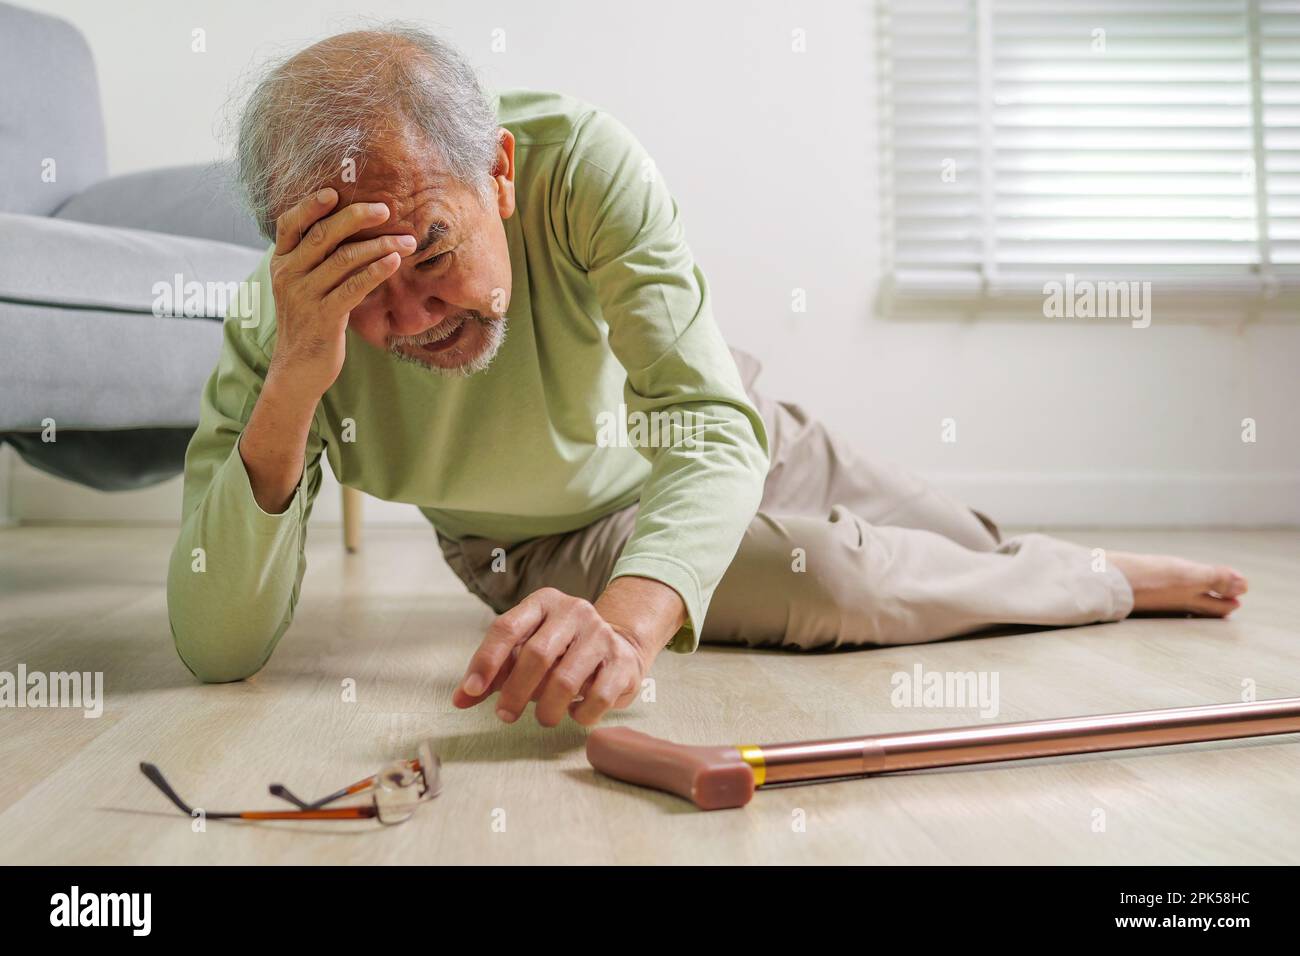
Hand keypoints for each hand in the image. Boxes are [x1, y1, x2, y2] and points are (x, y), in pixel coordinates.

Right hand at [266, 188, 415, 399]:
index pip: (290, 223)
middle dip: (356, 217)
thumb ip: (315, 259)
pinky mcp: (324, 317)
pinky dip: (376, 271)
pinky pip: (353, 287)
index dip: (310, 205)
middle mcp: (288, 275)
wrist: (298, 369)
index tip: (335, 192)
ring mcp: (304, 296)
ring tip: (406, 240)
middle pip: (323, 236)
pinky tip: (394, 261)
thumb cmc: (308, 322)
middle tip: (386, 209)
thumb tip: (349, 228)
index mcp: (281, 262)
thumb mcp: (302, 286)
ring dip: (379, 245)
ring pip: (344, 259)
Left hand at [453, 587, 664, 726]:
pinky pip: (597, 697)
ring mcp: (601, 635)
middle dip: (515, 692)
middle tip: (505, 715)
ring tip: (543, 718)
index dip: (485, 661)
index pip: (507, 627)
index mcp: (543, 603)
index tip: (472, 691)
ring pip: (565, 680)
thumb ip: (493, 674)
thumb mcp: (525, 651)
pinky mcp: (623, 661)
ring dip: (547, 709)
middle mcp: (574, 611)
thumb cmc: (561, 652)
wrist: (619, 646)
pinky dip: (580, 714)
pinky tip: (574, 714)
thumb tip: (460, 699)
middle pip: (537, 654)